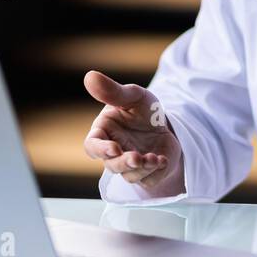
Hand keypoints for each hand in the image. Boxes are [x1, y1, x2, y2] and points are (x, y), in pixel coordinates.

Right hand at [83, 71, 183, 195]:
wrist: (167, 123)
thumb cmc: (142, 109)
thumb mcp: (133, 96)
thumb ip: (113, 91)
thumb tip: (90, 76)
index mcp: (104, 133)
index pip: (93, 146)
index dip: (101, 149)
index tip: (113, 148)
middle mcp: (114, 152)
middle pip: (111, 165)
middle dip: (123, 163)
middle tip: (137, 158)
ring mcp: (130, 165)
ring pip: (130, 175)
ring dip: (142, 168)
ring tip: (155, 158)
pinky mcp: (147, 174)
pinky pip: (148, 180)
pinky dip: (155, 173)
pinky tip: (163, 160)